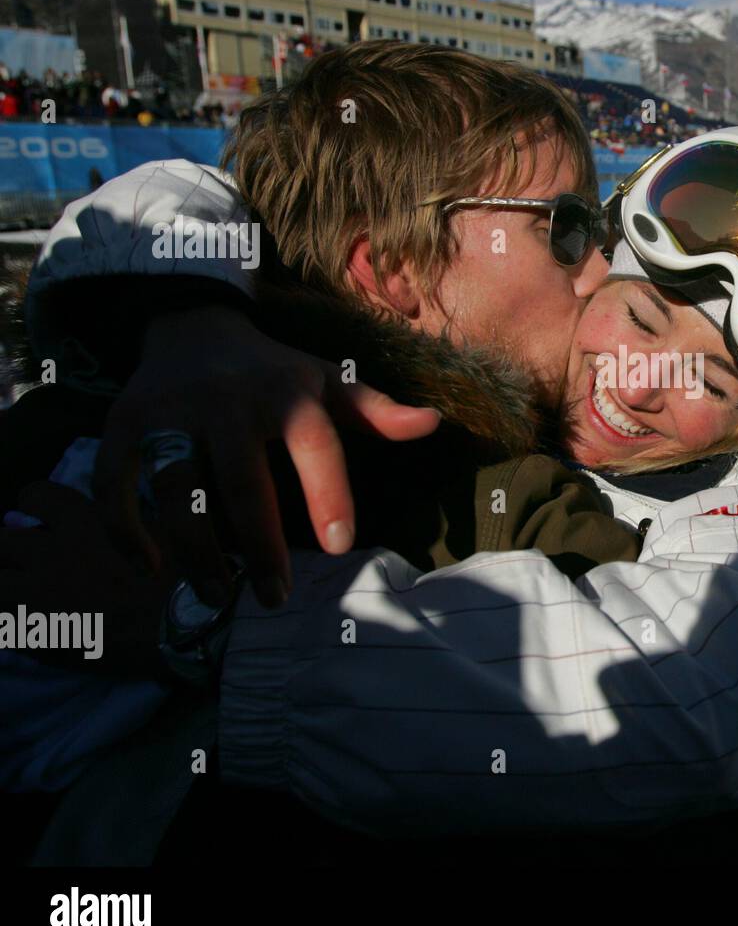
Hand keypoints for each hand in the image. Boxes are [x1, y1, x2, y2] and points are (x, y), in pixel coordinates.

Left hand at [1, 482, 171, 676]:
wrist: (182, 632)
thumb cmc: (179, 577)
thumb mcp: (163, 527)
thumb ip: (129, 508)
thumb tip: (119, 489)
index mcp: (83, 522)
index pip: (34, 496)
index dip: (36, 509)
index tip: (47, 523)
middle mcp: (51, 553)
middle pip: (0, 542)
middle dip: (10, 551)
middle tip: (31, 566)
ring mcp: (37, 596)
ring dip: (8, 589)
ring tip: (27, 600)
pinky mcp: (33, 635)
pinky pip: (4, 625)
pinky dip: (13, 624)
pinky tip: (35, 628)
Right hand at [92, 306, 439, 607]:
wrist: (191, 329)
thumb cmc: (273, 372)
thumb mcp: (327, 382)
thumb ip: (376, 411)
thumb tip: (432, 424)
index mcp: (286, 393)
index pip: (315, 445)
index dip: (329, 495)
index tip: (340, 546)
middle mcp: (227, 402)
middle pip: (242, 482)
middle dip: (259, 546)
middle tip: (275, 597)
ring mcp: (170, 414)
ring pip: (178, 490)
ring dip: (196, 550)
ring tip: (219, 593)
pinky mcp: (123, 428)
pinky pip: (116, 484)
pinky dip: (126, 530)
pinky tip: (151, 568)